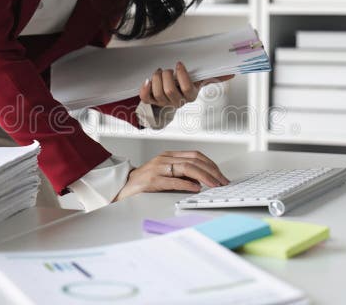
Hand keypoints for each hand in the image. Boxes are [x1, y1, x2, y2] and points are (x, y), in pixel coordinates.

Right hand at [114, 151, 229, 200]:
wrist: (122, 187)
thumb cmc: (144, 182)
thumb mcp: (166, 174)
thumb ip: (182, 175)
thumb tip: (202, 180)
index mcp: (169, 156)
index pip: (196, 155)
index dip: (211, 165)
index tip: (221, 176)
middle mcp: (164, 159)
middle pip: (194, 160)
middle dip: (212, 171)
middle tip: (222, 181)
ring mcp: (158, 168)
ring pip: (186, 168)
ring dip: (204, 177)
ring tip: (214, 185)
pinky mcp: (152, 180)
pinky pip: (173, 180)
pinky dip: (187, 184)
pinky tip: (196, 188)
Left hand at [139, 62, 233, 109]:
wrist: (171, 97)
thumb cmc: (186, 85)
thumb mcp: (200, 80)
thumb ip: (214, 77)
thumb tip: (232, 73)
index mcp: (190, 96)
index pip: (187, 88)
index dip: (181, 75)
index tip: (179, 64)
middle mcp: (177, 102)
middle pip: (169, 91)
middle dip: (166, 75)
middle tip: (168, 69)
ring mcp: (164, 103)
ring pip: (157, 93)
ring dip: (156, 78)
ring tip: (159, 72)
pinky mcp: (152, 102)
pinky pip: (146, 98)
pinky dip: (144, 88)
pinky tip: (147, 80)